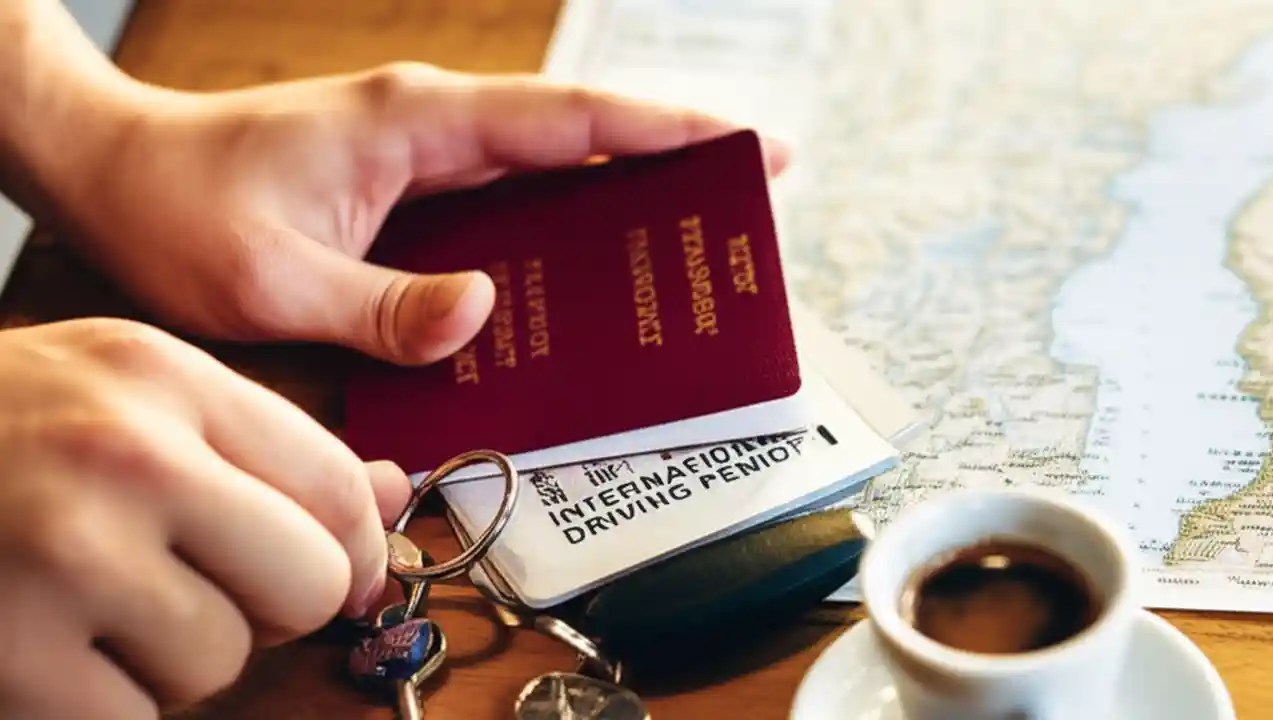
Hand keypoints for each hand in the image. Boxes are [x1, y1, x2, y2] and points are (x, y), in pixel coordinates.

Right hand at [0, 318, 410, 718]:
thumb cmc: (1, 426)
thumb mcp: (131, 390)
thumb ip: (264, 444)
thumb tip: (390, 499)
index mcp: (164, 382)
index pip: (336, 484)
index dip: (358, 546)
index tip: (341, 572)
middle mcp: (122, 460)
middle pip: (304, 582)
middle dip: (276, 606)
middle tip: (212, 588)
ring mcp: (58, 561)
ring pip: (218, 663)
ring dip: (177, 656)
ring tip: (102, 606)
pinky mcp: (6, 659)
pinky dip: (105, 704)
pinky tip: (55, 647)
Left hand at [46, 63, 789, 364]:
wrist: (118, 171)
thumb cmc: (181, 208)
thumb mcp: (270, 276)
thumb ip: (378, 304)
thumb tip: (481, 316)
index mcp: (415, 123)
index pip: (564, 119)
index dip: (660, 131)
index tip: (741, 141)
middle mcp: (431, 126)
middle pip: (577, 134)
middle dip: (668, 156)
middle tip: (748, 190)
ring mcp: (422, 152)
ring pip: (549, 165)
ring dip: (620, 190)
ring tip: (688, 235)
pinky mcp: (409, 184)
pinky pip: (508, 198)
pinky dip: (560, 222)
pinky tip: (585, 268)